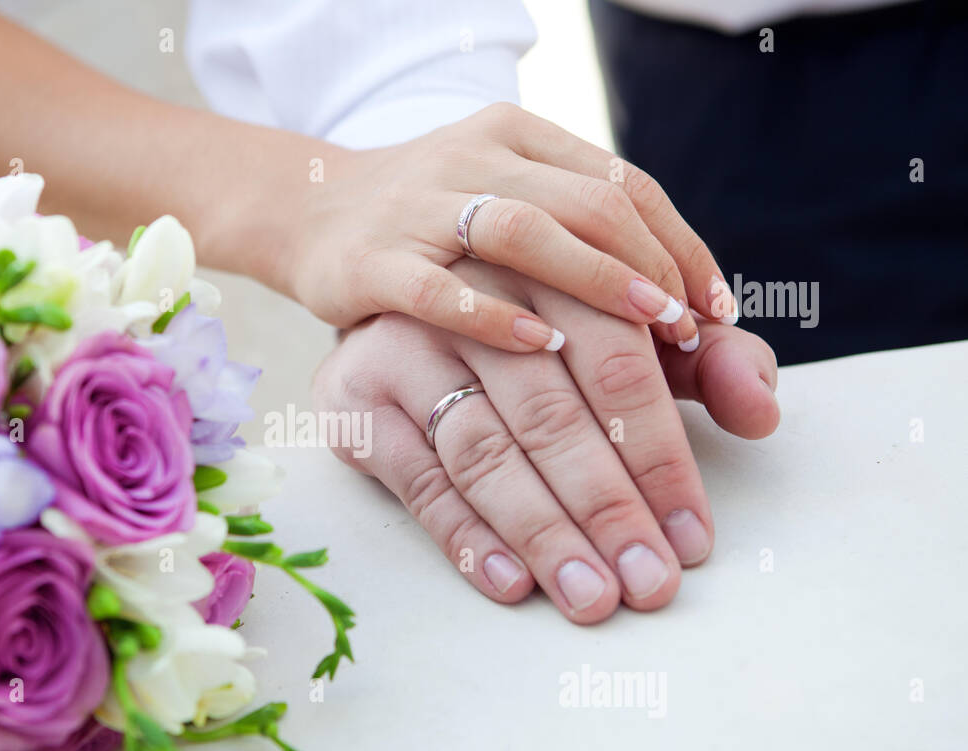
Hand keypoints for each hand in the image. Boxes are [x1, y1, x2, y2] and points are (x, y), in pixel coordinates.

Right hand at [286, 104, 736, 355]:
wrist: (306, 211)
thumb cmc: (426, 223)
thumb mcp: (501, 201)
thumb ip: (577, 235)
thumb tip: (679, 303)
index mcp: (517, 137)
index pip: (620, 183)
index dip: (678, 242)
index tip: (713, 305)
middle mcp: (472, 158)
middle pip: (586, 201)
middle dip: (652, 264)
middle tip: (690, 326)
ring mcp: (418, 208)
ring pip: (523, 231)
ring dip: (596, 279)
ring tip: (648, 327)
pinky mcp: (370, 261)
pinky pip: (439, 290)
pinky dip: (496, 317)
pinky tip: (542, 345)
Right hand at [312, 260, 777, 620]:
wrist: (395, 307)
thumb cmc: (532, 333)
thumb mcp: (624, 330)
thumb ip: (703, 363)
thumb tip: (762, 414)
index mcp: (555, 270)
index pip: (618, 364)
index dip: (660, 456)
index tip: (694, 537)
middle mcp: (477, 297)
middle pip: (550, 412)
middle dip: (607, 507)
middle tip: (649, 583)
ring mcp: (405, 346)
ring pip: (483, 449)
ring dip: (542, 531)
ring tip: (591, 597)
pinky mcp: (355, 398)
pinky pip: (414, 475)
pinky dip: (462, 534)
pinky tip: (511, 582)